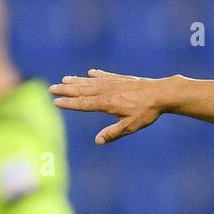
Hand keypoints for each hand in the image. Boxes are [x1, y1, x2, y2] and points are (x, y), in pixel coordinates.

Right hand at [49, 69, 168, 144]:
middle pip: (82, 90)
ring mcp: (114, 83)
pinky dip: (97, 74)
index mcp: (106, 103)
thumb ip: (113, 133)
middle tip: (52, 88)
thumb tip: (98, 141)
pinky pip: (106, 76)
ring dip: (77, 80)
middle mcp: (107, 91)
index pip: (83, 104)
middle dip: (66, 89)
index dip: (68, 103)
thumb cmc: (146, 112)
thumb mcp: (130, 126)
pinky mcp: (122, 79)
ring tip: (65, 78)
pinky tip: (90, 72)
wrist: (161, 93)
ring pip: (91, 81)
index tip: (55, 102)